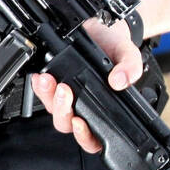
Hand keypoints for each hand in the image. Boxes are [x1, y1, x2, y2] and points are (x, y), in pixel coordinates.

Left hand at [30, 18, 142, 153]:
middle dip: (62, 110)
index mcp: (105, 109)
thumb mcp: (129, 55)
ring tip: (50, 79)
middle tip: (64, 90)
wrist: (101, 32)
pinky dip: (39, 86)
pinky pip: (42, 93)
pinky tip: (40, 77)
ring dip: (48, 97)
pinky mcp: (54, 86)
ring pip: (53, 109)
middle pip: (66, 124)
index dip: (85, 137)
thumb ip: (130, 69)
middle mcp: (84, 108)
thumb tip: (121, 81)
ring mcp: (67, 98)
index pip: (95, 138)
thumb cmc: (116, 50)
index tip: (80, 123)